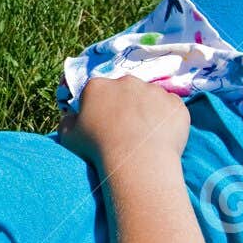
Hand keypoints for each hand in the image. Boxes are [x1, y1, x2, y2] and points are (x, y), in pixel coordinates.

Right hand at [58, 74, 189, 164]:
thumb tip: (72, 116)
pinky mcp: (175, 103)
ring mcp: (154, 90)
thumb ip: (67, 121)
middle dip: (125, 105)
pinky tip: (161, 137)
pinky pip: (170, 108)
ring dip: (148, 110)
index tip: (102, 125)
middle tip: (126, 130)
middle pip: (125, 90)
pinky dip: (167, 119)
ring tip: (145, 136)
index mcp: (98, 86)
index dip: (100, 108)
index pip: (97, 92)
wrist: (136, 161)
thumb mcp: (68, 137)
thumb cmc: (98, 148)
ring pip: (150, 97)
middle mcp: (126, 81)